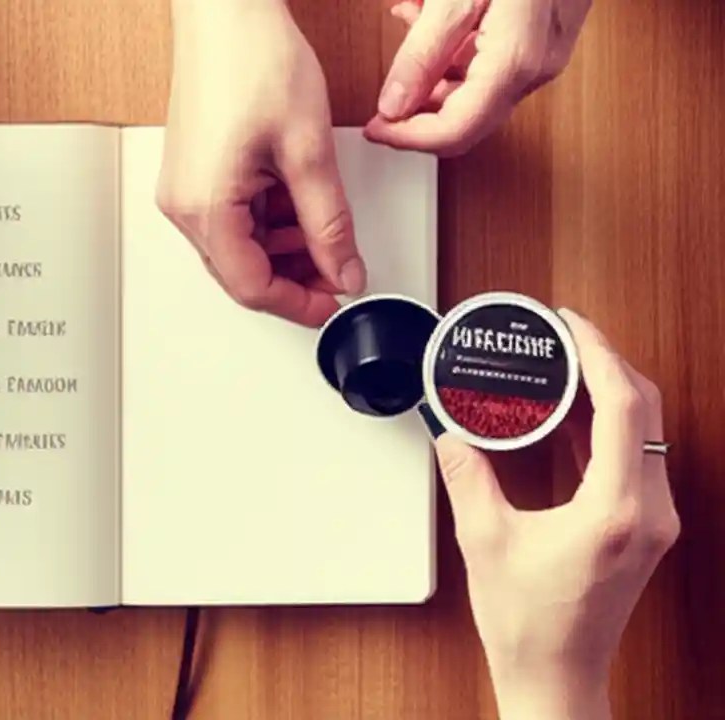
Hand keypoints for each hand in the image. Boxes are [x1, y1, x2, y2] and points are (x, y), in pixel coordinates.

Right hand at [157, 0, 364, 327]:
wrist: (225, 9)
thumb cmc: (253, 60)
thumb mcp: (309, 152)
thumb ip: (329, 223)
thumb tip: (344, 270)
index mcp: (205, 207)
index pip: (252, 287)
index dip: (298, 303)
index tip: (333, 302)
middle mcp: (184, 204)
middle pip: (240, 271)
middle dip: (292, 276)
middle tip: (338, 269)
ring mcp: (184, 187)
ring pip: (237, 245)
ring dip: (282, 247)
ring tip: (325, 230)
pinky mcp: (193, 170)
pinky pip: (230, 215)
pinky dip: (267, 220)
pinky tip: (297, 203)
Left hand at [365, 0, 592, 155]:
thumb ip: (422, 54)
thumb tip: (394, 106)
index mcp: (515, 62)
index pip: (454, 132)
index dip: (407, 138)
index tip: (374, 128)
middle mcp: (537, 68)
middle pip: (466, 119)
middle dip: (417, 109)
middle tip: (381, 98)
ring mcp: (546, 54)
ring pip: (476, 90)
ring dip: (433, 70)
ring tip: (409, 19)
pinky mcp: (546, 37)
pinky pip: (493, 62)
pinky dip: (456, 49)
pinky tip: (435, 11)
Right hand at [433, 308, 678, 719]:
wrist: (556, 675)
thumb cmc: (529, 625)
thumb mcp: (484, 540)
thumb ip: (467, 475)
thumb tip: (452, 433)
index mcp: (616, 510)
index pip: (623, 407)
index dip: (598, 354)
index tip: (571, 325)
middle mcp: (649, 512)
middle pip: (645, 410)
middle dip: (607, 362)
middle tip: (566, 335)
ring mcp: (654, 521)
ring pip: (646, 431)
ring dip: (610, 392)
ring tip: (567, 366)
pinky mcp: (645, 528)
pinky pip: (636, 458)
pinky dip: (607, 427)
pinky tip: (571, 415)